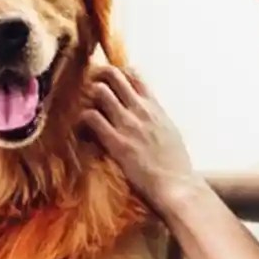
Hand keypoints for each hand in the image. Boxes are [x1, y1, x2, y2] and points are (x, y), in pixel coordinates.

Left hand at [80, 66, 196, 206]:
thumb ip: (155, 117)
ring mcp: (128, 124)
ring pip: (100, 91)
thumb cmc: (175, 164)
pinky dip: (82, 119)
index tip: (106, 81)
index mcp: (154, 107)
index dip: (116, 73)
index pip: (134, 75)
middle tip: (87, 88)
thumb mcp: (169, 131)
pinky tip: (81, 129)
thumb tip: (147, 113)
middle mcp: (141, 110)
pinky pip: (91, 118)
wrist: (177, 185)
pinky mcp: (116, 142)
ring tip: (81, 108)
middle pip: (113, 76)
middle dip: (97, 77)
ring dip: (87, 96)